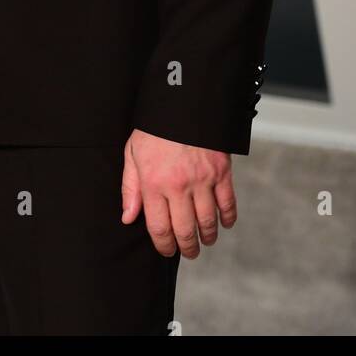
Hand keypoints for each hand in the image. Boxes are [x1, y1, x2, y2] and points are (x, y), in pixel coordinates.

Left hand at [120, 128, 236, 257]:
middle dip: (188, 248)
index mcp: (154, 182)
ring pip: (208, 221)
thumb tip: (128, 218)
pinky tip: (223, 224)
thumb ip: (130, 187)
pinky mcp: (222, 171)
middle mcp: (179, 185)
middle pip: (185, 230)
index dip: (164, 245)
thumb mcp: (132, 153)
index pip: (159, 227)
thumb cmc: (154, 128)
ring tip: (206, 241)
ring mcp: (203, 179)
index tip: (166, 251)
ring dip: (208, 237)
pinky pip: (228, 203)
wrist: (183, 102)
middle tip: (189, 252)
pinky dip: (228, 218)